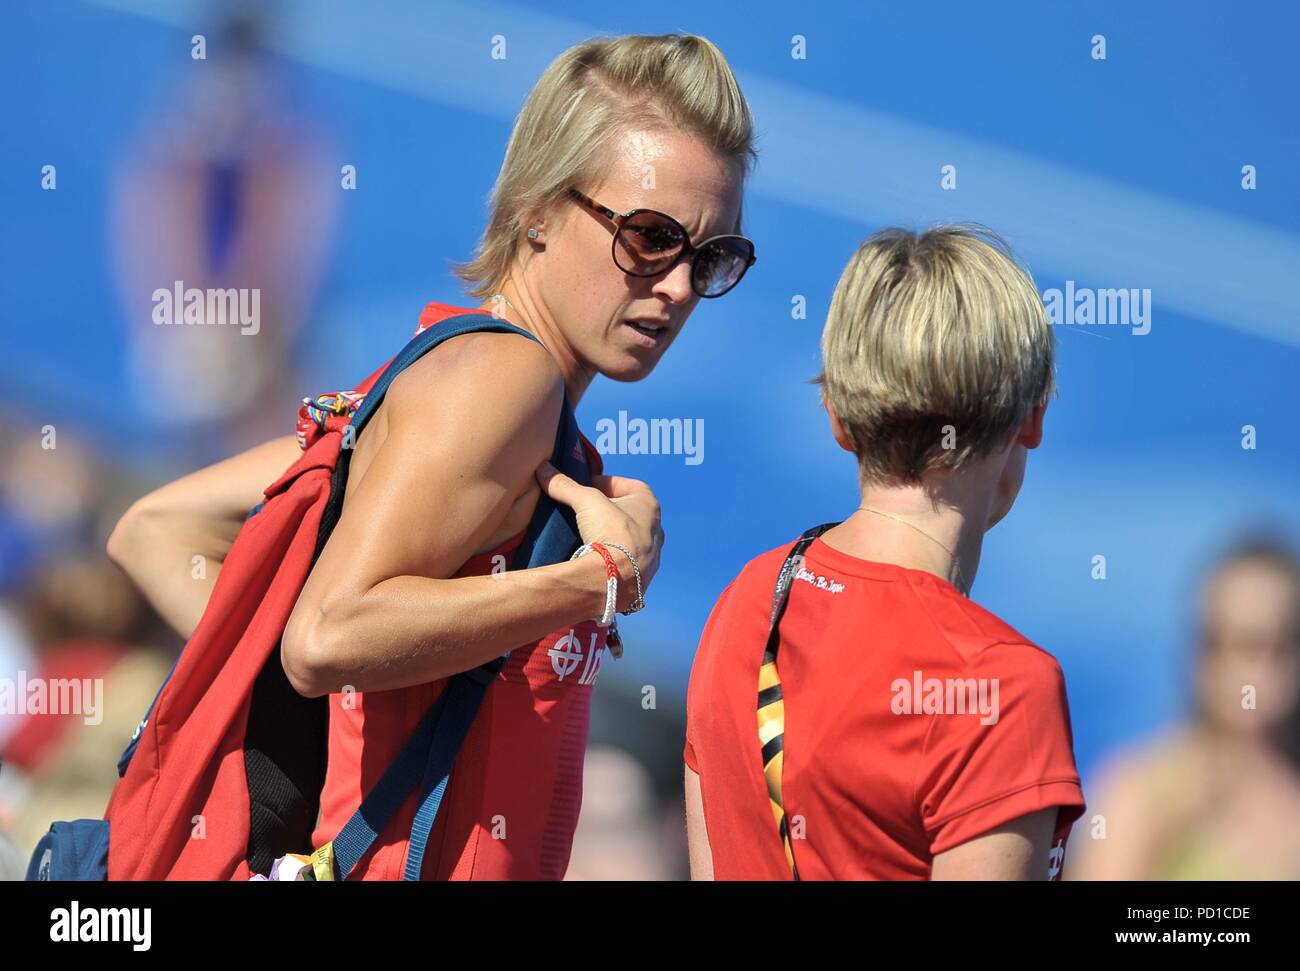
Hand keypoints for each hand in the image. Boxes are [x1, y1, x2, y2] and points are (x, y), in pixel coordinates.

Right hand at [535, 460, 662, 612]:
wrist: (617, 577)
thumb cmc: (610, 530)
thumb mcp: (585, 502)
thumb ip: (566, 486)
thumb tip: (544, 470)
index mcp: (649, 505)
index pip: (632, 485)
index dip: (610, 483)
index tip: (590, 485)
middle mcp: (656, 528)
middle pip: (631, 512)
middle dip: (611, 509)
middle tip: (588, 510)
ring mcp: (652, 554)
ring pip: (632, 537)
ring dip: (614, 533)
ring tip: (591, 534)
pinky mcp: (642, 575)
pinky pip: (628, 560)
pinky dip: (615, 555)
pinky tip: (598, 557)